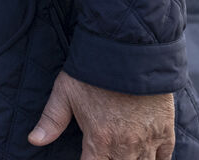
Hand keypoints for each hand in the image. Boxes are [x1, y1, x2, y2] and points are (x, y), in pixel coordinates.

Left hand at [29, 70, 172, 159]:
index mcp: (100, 140)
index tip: (87, 157)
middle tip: (104, 154)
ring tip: (123, 155)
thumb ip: (51, 120)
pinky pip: (165, 158)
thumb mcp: (66, 92)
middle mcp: (125, 145)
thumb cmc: (94, 70)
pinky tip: (147, 157)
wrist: (131, 49)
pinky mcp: (165, 130)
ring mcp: (148, 139)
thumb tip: (33, 140)